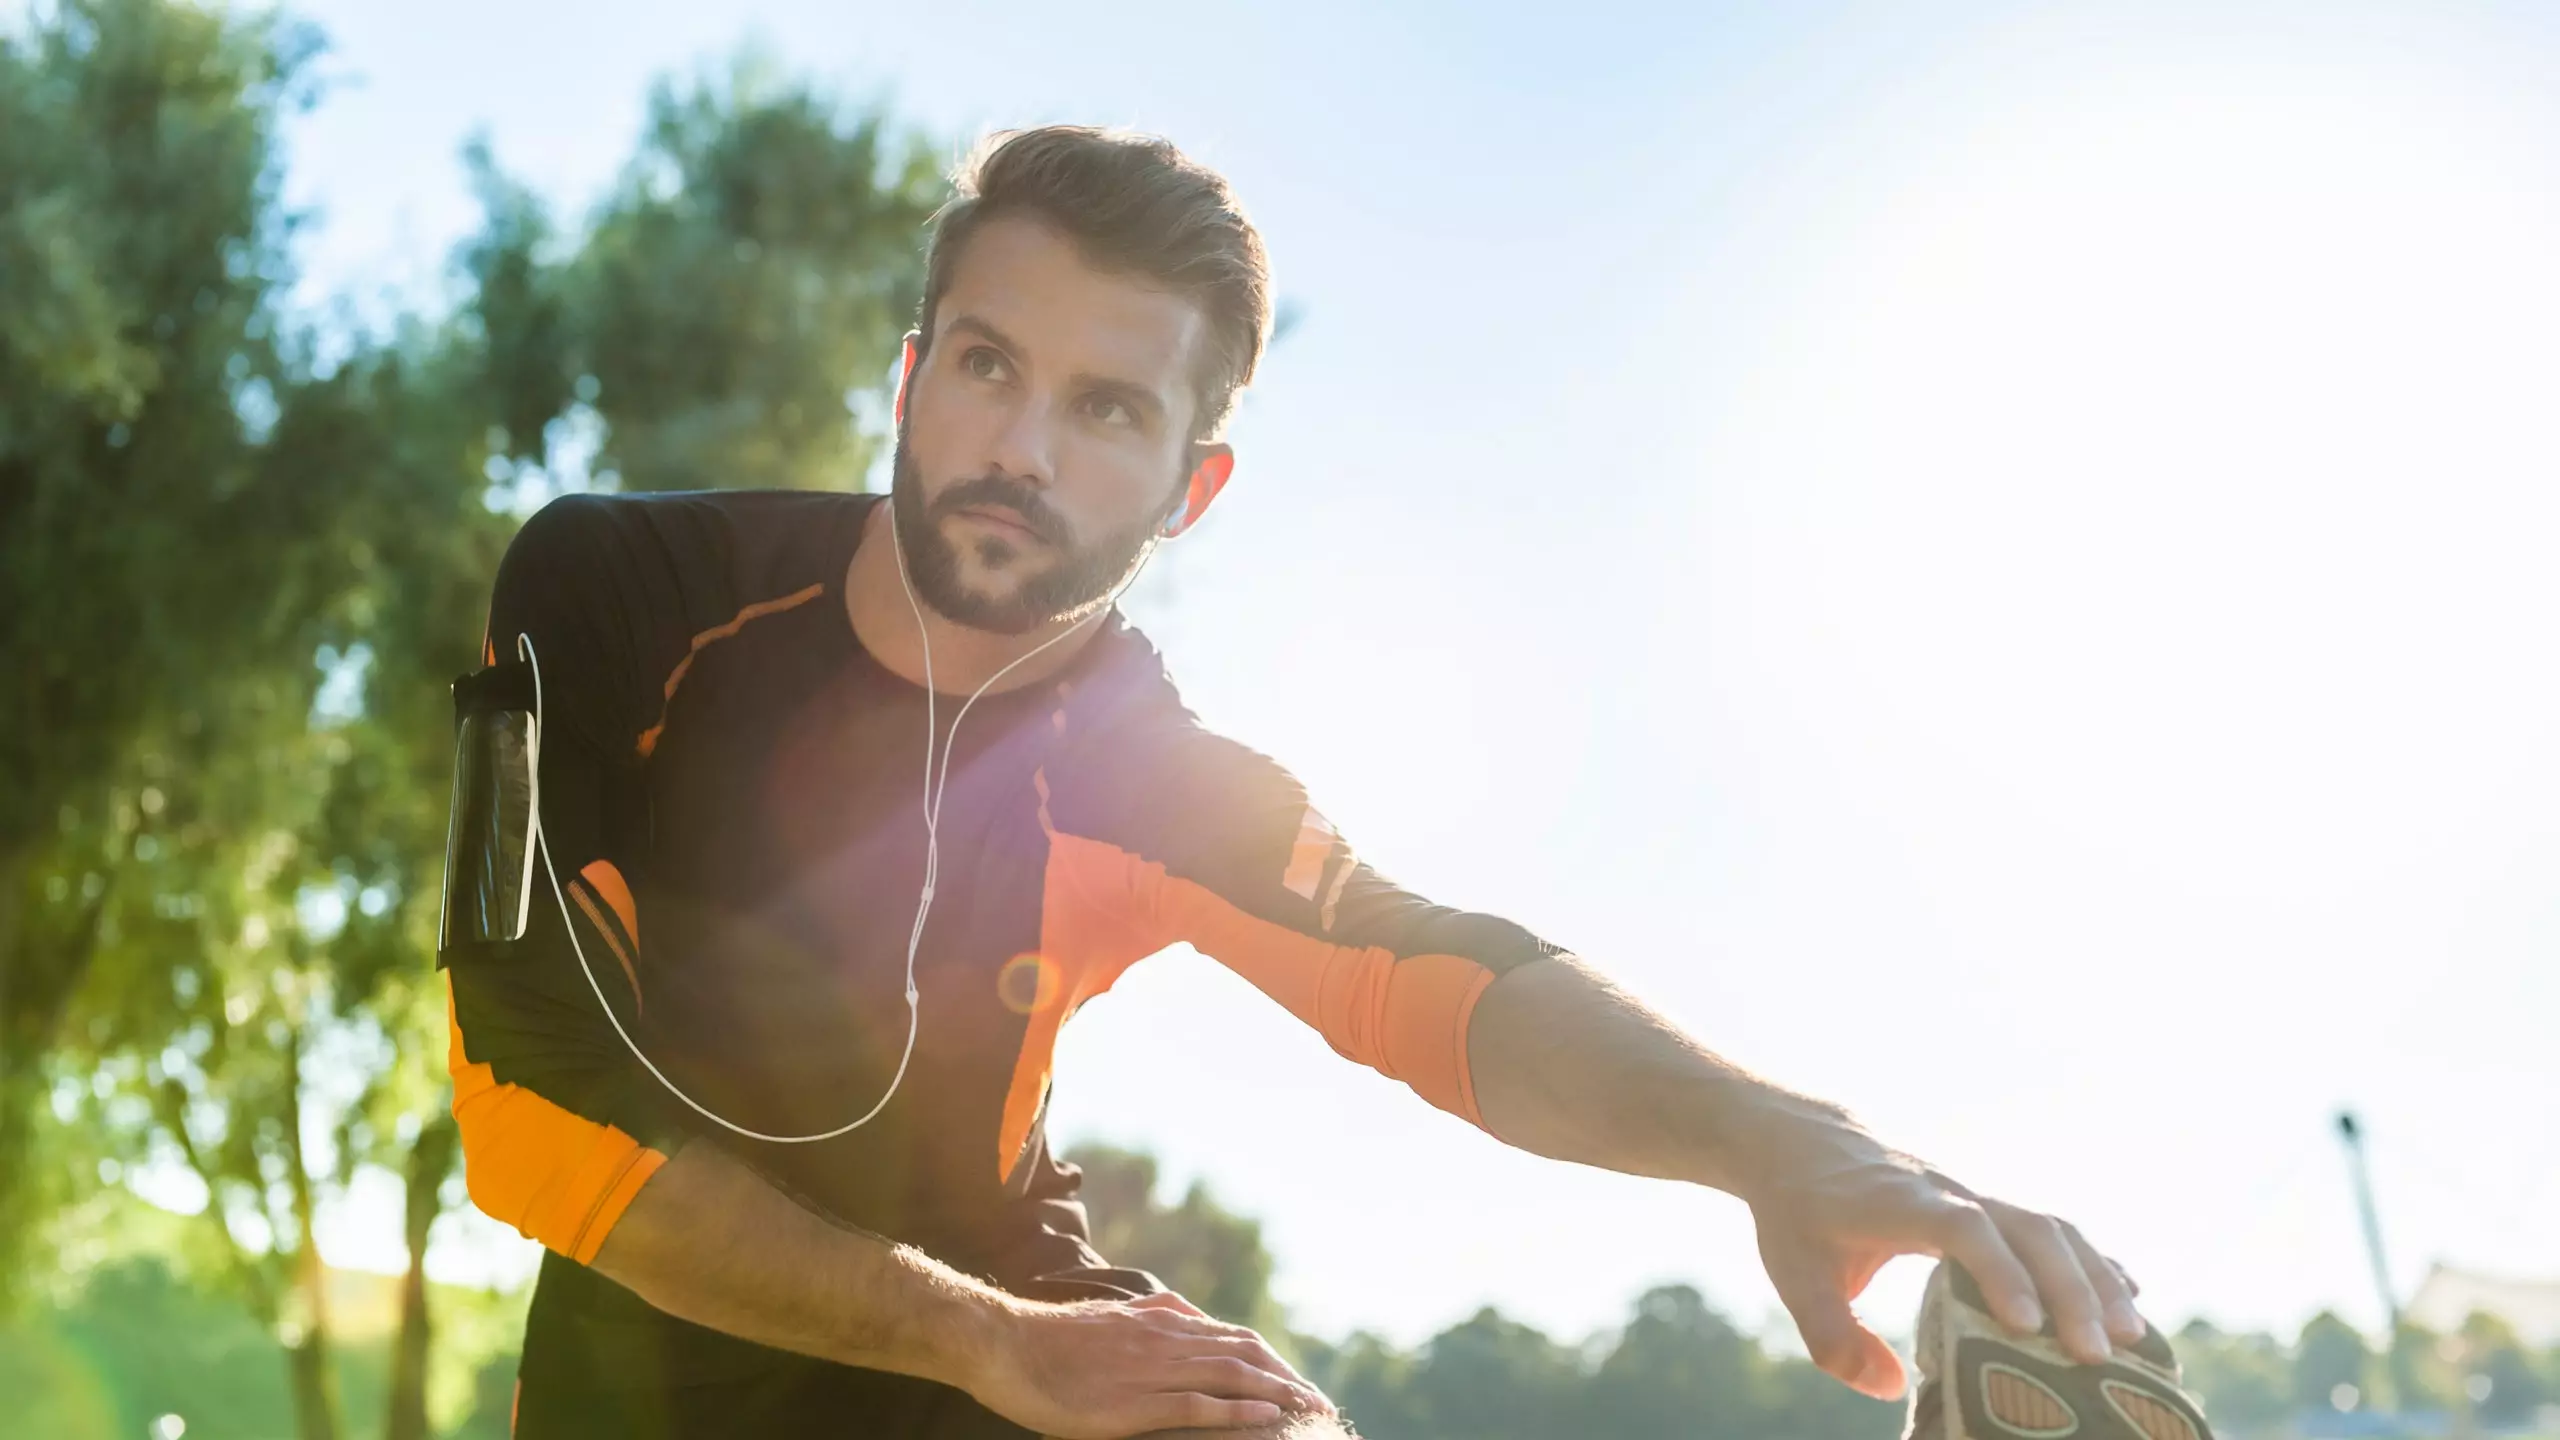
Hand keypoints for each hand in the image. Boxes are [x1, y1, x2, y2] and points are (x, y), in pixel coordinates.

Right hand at [965, 1289, 1334, 1438]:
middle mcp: (1167, 1339)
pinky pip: (1199, 1406)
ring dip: (1279, 1394)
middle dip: (1289, 1379)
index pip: (1234, 1338)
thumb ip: (1148, 1318)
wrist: (1006, 1343)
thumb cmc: (1050, 1340)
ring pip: (1233, 1377)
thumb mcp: (1110, 1318)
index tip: (1297, 1383)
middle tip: (1319, 1406)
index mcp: (1161, 1321)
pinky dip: (1240, 1412)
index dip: (1272, 1361)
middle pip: (1246, 1355)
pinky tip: (1268, 1420)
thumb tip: (1178, 1311)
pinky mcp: (1136, 1402)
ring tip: (1310, 1412)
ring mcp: (1153, 1370)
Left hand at [1749, 1146, 2146, 1400]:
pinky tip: (2129, 1298)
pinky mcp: (1990, 1206)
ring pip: (2052, 1226)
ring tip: (2130, 1339)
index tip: (2026, 1324)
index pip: (1963, 1227)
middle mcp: (1951, 1192)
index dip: (2000, 1271)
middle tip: (2097, 1355)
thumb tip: (1888, 1389)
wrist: (1804, 1140)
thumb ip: (1833, 1336)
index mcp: (1902, 1204)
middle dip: (2069, 1290)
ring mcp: (1977, 1195)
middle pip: (2027, 1228)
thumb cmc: (1800, 1211)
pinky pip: (2054, 1229)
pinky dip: (2093, 1260)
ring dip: (2094, 1278)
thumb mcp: (1793, 1274)